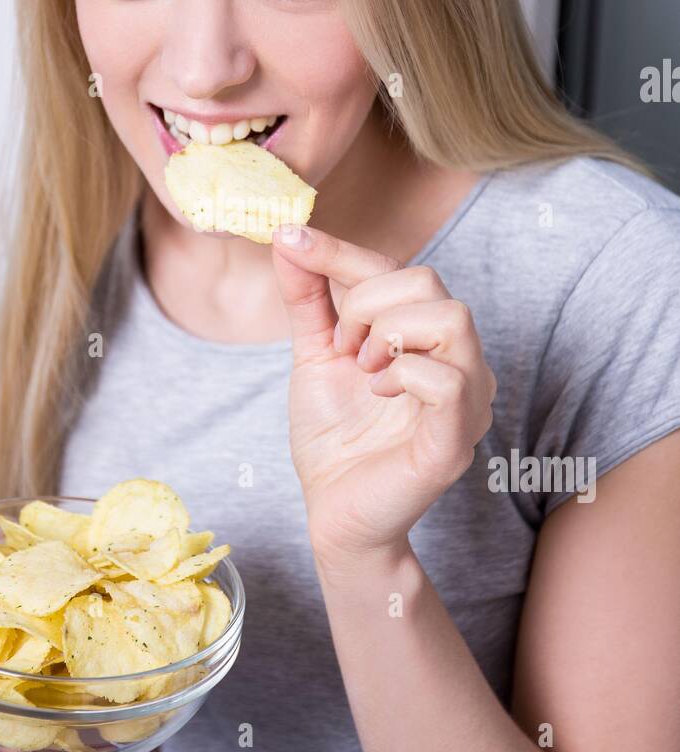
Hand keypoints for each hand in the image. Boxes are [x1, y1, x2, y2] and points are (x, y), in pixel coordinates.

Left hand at [271, 223, 495, 566]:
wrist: (333, 514)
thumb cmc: (335, 438)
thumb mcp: (315, 355)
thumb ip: (308, 297)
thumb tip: (287, 237)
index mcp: (426, 338)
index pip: (398, 269)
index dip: (341, 251)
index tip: (289, 240)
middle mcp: (457, 361)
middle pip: (430, 283)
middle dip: (367, 303)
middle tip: (342, 348)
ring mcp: (465, 399)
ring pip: (452, 319)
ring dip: (389, 334)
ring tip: (362, 369)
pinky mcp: (457, 439)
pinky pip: (449, 380)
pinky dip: (403, 375)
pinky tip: (378, 393)